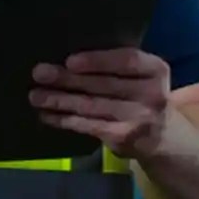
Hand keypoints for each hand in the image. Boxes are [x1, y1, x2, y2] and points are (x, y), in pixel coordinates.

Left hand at [29, 48, 170, 159]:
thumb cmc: (141, 94)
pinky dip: (65, 120)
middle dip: (67, 79)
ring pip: (92, 107)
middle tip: (39, 73)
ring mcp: (139, 120)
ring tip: (35, 95)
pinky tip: (46, 114)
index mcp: (156, 70)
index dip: (98, 61)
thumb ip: (117, 65)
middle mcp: (152, 95)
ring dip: (59, 100)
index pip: (128, 61)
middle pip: (103, 85)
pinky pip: (88, 126)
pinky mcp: (124, 139)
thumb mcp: (141, 75)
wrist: (164, 137)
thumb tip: (67, 60)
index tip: (70, 61)